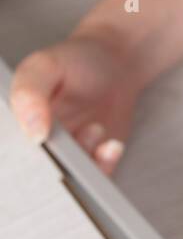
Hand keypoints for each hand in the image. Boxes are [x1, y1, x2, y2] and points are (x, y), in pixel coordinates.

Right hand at [9, 30, 142, 174]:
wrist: (116, 63)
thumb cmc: (74, 60)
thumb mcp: (44, 65)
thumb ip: (29, 93)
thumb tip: (32, 134)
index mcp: (16, 125)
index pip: (8, 151)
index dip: (17, 158)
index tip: (37, 144)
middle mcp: (38, 145)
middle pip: (35, 173)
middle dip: (51, 167)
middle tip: (66, 145)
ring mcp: (66, 155)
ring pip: (67, 177)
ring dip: (82, 159)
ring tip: (94, 129)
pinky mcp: (93, 161)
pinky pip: (95, 175)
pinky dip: (104, 164)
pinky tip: (111, 145)